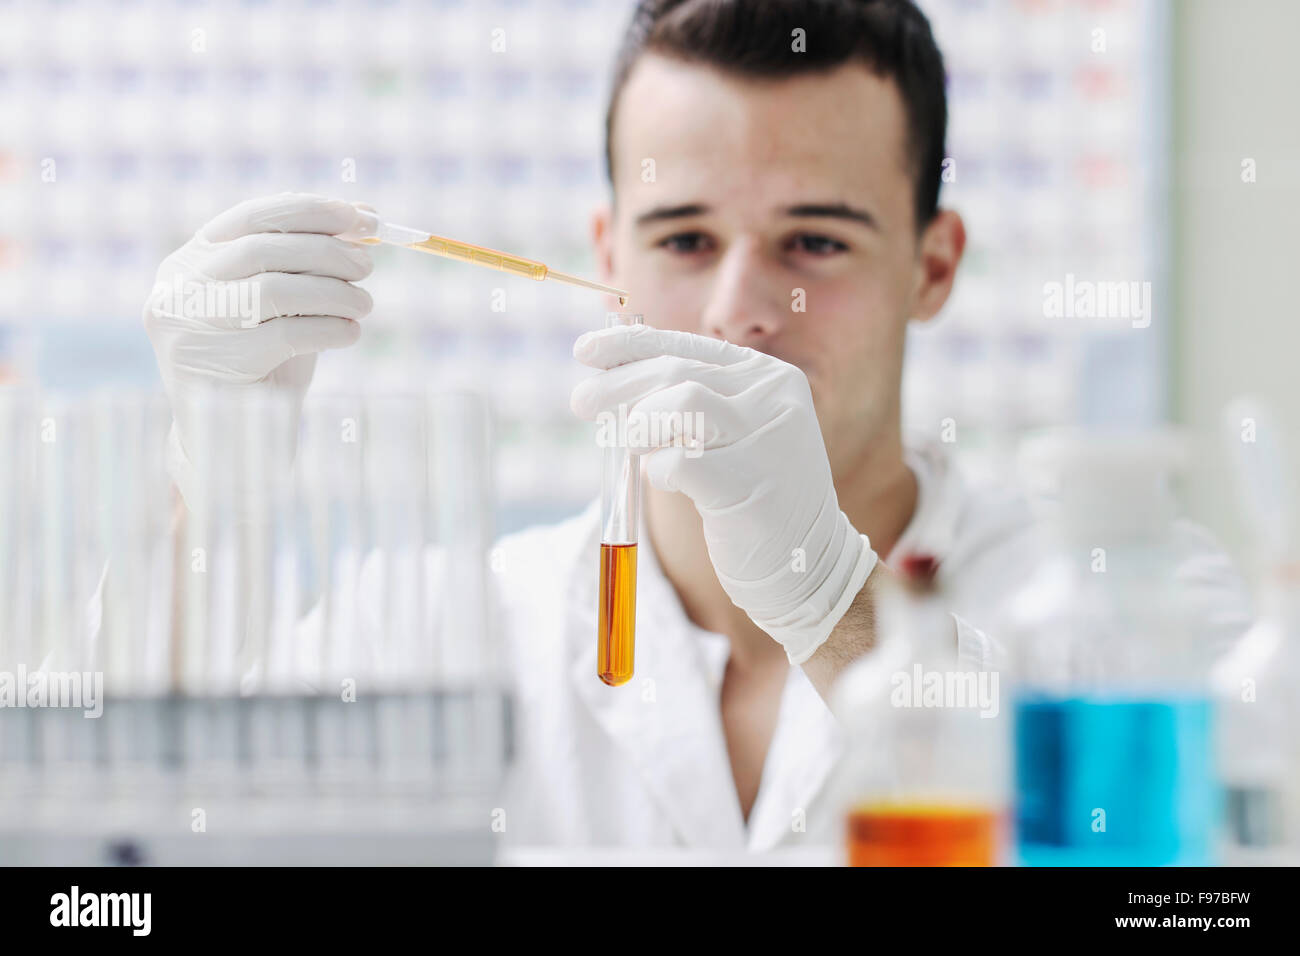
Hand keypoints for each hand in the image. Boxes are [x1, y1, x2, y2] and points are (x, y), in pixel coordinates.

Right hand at [143, 192, 373, 514]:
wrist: (235, 443)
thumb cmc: (264, 366)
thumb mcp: (287, 306)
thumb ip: (312, 262)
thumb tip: (364, 214)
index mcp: (188, 261)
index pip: (252, 216)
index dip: (312, 211)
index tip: (363, 216)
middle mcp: (177, 289)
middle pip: (263, 249)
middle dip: (327, 252)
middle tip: (368, 267)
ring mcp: (187, 328)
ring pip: (273, 290)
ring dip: (332, 292)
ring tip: (364, 304)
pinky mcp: (213, 366)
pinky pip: (285, 335)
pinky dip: (329, 329)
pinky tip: (349, 334)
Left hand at [571, 324, 877, 663]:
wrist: (808, 565)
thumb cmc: (757, 498)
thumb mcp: (735, 435)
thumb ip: (691, 403)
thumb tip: (614, 379)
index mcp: (770, 378)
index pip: (688, 347)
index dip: (630, 346)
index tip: (585, 350)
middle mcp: (773, 399)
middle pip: (676, 372)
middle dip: (618, 384)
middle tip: (582, 402)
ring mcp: (766, 439)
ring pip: (680, 403)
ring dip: (641, 425)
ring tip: (634, 447)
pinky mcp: (749, 484)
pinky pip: (678, 462)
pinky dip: (658, 471)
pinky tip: (665, 481)